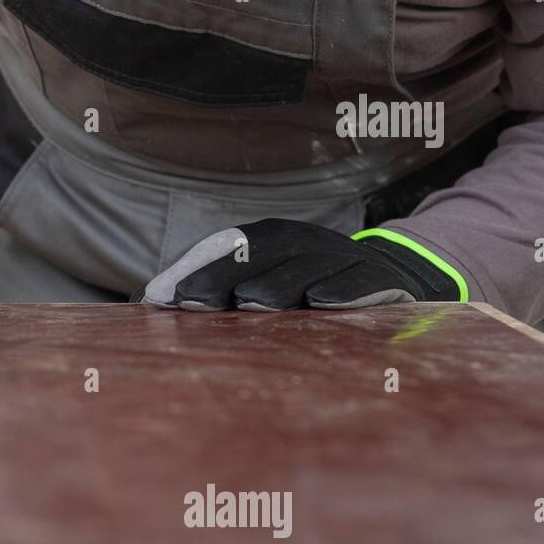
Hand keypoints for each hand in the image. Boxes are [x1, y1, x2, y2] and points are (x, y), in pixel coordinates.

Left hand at [143, 219, 466, 310]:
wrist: (394, 280)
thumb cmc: (308, 290)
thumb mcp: (263, 282)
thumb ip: (211, 287)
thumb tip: (149, 299)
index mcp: (272, 240)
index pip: (227, 247)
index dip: (195, 268)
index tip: (162, 296)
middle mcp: (305, 243)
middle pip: (260, 254)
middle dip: (223, 276)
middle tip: (194, 302)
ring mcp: (345, 258)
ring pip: (309, 267)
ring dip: (279, 284)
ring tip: (250, 301)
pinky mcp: (383, 280)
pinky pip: (363, 281)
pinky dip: (344, 290)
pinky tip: (321, 301)